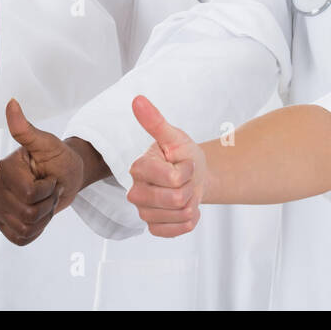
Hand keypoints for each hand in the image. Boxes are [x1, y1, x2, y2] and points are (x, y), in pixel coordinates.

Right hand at [0, 99, 84, 246]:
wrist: (66, 176)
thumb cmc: (59, 157)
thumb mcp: (48, 143)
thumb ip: (27, 129)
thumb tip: (12, 103)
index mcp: (4, 169)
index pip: (29, 194)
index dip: (48, 189)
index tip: (50, 177)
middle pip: (27, 213)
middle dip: (48, 203)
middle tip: (50, 188)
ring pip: (25, 228)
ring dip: (44, 217)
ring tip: (46, 200)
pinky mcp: (4, 224)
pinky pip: (20, 238)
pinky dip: (37, 231)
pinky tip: (40, 216)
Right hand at [126, 96, 205, 237]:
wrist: (194, 177)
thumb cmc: (182, 155)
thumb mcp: (174, 136)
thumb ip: (155, 121)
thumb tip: (137, 99)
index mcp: (138, 168)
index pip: (173, 178)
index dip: (187, 170)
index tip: (183, 163)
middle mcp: (136, 192)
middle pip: (177, 198)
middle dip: (190, 187)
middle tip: (185, 179)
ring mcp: (143, 211)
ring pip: (180, 214)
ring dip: (191, 203)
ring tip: (185, 191)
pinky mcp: (153, 227)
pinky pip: (179, 230)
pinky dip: (189, 219)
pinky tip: (185, 207)